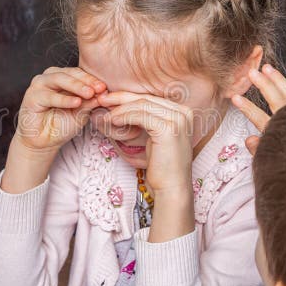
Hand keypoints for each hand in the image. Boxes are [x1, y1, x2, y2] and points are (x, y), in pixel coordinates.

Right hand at [2, 67, 105, 193]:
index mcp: (63, 77)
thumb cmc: (62, 124)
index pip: (79, 73)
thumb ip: (90, 102)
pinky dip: (64, 99)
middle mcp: (50, 77)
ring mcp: (39, 85)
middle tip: (100, 89)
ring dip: (76, 86)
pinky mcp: (31, 96)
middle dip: (86, 82)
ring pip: (59, 80)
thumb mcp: (81, 113)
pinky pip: (49, 96)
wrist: (45, 142)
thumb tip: (104, 93)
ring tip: (89, 94)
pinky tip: (76, 102)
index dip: (92, 80)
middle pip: (70, 73)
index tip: (105, 88)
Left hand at [98, 91, 194, 241]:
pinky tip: (113, 121)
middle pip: (146, 99)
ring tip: (105, 115)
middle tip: (102, 99)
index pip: (150, 99)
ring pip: (141, 106)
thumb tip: (121, 106)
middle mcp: (184, 112)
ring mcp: (178, 119)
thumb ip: (145, 120)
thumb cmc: (161, 167)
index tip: (109, 99)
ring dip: (119, 109)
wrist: (172, 188)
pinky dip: (124, 116)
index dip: (128, 97)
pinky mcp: (169, 128)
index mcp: (182, 112)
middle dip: (121, 98)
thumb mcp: (153, 138)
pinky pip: (140, 115)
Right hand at [231, 64, 285, 153]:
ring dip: (277, 79)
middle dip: (262, 84)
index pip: (258, 118)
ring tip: (267, 68)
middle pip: (274, 99)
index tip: (235, 98)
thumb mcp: (274, 161)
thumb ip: (260, 150)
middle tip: (252, 72)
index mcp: (277, 133)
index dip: (246, 108)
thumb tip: (249, 140)